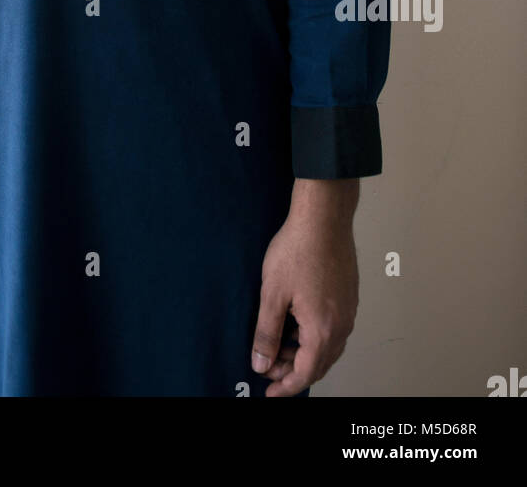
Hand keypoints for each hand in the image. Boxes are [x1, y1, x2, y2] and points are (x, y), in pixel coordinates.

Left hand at [250, 185, 358, 396]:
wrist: (323, 218)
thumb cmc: (298, 250)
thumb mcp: (272, 294)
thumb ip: (266, 333)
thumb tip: (261, 364)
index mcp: (323, 330)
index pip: (306, 374)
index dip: (286, 387)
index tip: (269, 393)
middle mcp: (342, 325)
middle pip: (319, 364)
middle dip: (293, 371)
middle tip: (267, 366)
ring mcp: (349, 311)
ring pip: (328, 347)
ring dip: (304, 353)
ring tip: (278, 344)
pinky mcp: (349, 296)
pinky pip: (333, 329)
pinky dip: (314, 337)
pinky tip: (296, 323)